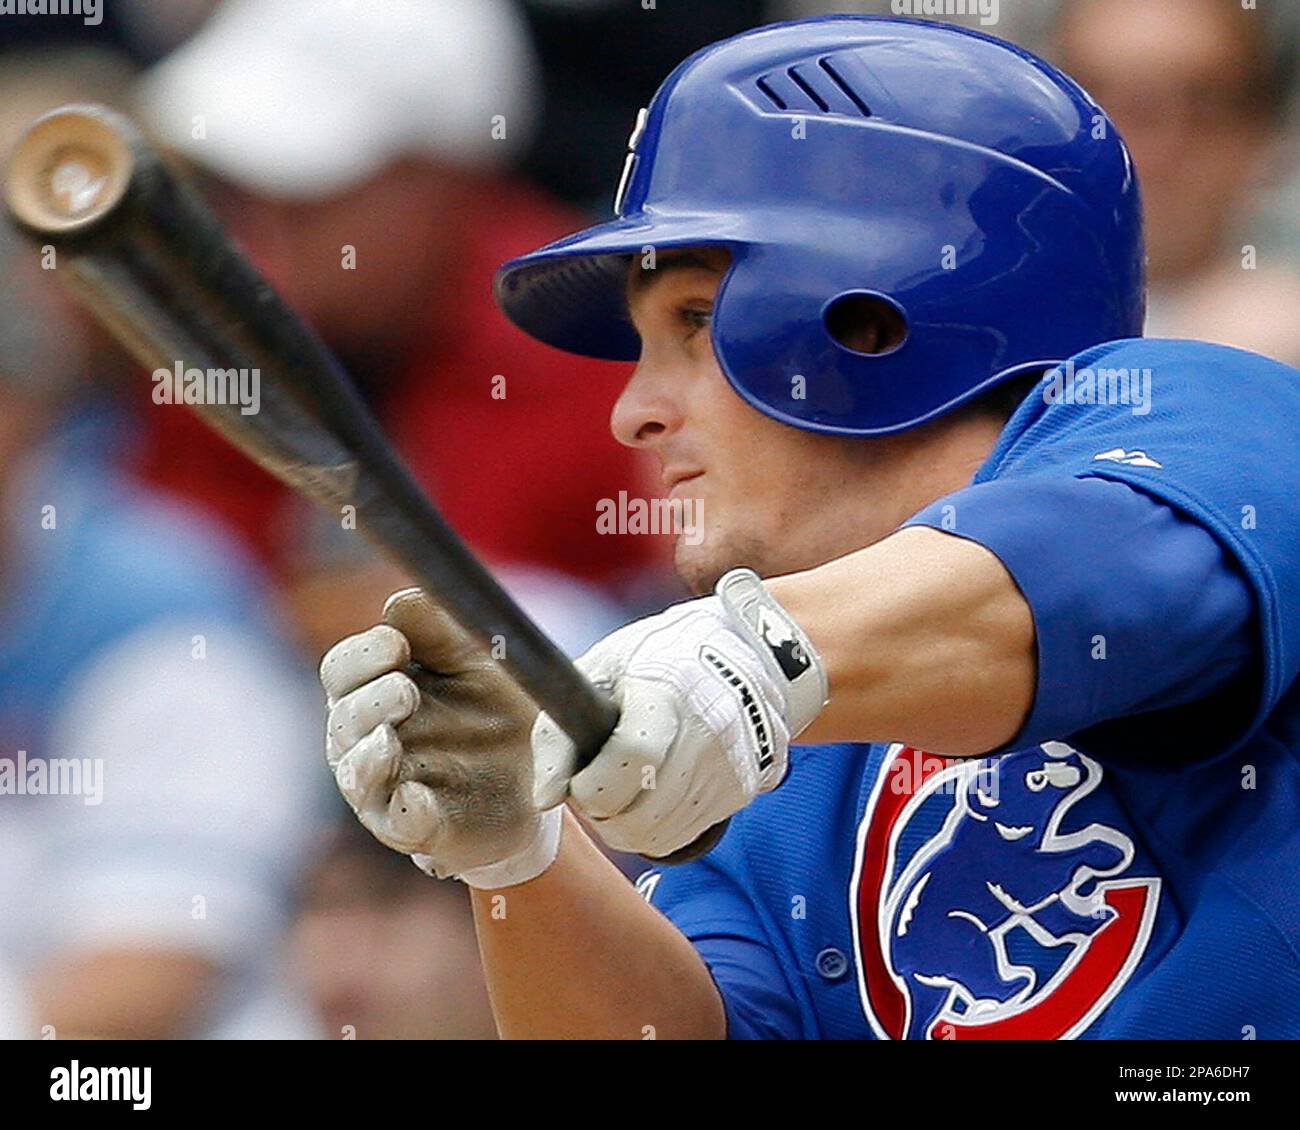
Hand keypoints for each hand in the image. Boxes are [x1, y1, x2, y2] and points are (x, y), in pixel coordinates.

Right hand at [319, 588, 560, 887]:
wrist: (535, 776)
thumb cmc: (494, 708)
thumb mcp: (476, 660)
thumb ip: (440, 629)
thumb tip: (398, 604)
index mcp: (374, 689)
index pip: (342, 669)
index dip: (362, 656)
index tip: (397, 644)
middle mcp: (365, 739)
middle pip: (342, 717)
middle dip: (369, 701)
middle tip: (405, 691)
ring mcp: (383, 787)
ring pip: (355, 771)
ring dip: (371, 753)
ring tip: (391, 739)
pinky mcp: (412, 826)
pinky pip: (395, 820)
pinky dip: (403, 807)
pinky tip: (418, 795)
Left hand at [533, 569, 826, 857]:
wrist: (735, 648)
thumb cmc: (652, 659)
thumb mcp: (597, 672)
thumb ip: (558, 736)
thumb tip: (545, 799)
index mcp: (669, 689)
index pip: (632, 755)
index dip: (592, 784)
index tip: (580, 780)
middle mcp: (711, 728)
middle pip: (643, 813)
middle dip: (604, 814)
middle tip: (595, 790)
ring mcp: (733, 762)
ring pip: (661, 835)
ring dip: (629, 826)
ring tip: (623, 789)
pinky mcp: (744, 787)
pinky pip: (686, 835)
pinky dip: (658, 827)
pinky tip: (653, 793)